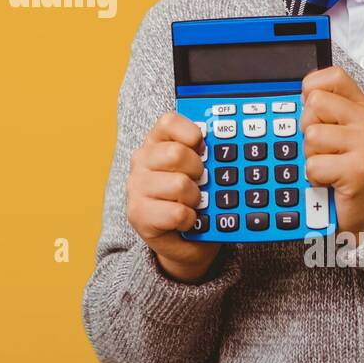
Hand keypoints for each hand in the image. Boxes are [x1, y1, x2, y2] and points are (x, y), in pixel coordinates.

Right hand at [127, 111, 222, 282]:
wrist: (185, 240)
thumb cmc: (194, 199)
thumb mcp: (200, 170)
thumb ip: (206, 152)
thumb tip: (227, 145)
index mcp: (155, 142)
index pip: (169, 122)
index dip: (192, 133)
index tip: (202, 149)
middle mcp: (141, 160)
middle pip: (177, 154)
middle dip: (199, 171)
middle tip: (200, 182)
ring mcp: (136, 187)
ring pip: (179, 185)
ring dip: (195, 198)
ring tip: (193, 203)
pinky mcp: (138, 214)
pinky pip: (177, 213)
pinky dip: (190, 220)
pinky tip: (186, 221)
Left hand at [300, 66, 363, 237]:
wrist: (357, 209)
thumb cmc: (338, 168)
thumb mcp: (329, 131)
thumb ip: (316, 110)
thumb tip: (281, 96)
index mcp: (359, 106)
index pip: (332, 76)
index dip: (311, 91)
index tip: (313, 112)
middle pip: (314, 104)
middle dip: (306, 129)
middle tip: (321, 148)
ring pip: (311, 136)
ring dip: (309, 156)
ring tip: (325, 165)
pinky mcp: (359, 169)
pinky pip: (314, 164)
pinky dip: (313, 177)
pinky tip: (327, 181)